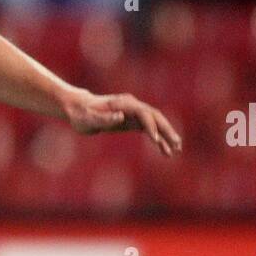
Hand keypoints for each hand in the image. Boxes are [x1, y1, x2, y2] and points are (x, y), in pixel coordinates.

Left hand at [66, 91, 181, 156]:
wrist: (78, 109)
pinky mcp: (132, 121)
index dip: (150, 125)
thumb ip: (103, 118)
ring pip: (155, 124)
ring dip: (166, 136)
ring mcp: (134, 113)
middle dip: (166, 130)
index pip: (143, 113)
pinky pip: (149, 130)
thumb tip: (121, 117)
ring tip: (176, 150)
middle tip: (177, 144)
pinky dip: (158, 139)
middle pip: (155, 117)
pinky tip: (165, 151)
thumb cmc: (81, 115)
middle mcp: (132, 106)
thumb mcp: (88, 119)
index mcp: (123, 104)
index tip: (155, 139)